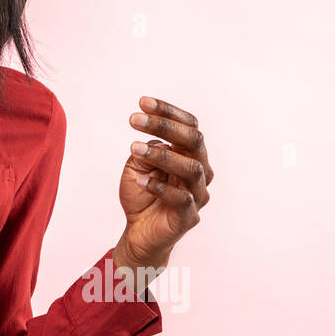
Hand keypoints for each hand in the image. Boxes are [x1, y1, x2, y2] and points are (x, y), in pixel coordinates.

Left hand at [116, 96, 212, 269]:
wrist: (139, 233)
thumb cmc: (141, 195)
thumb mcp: (136, 166)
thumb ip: (145, 151)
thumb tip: (152, 139)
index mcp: (190, 155)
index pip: (188, 126)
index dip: (168, 112)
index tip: (142, 102)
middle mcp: (200, 171)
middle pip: (194, 141)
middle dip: (165, 126)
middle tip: (134, 119)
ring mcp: (197, 195)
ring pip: (191, 168)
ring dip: (161, 155)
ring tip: (134, 147)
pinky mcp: (189, 217)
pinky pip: (181, 199)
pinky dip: (160, 187)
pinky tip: (141, 181)